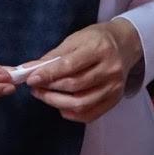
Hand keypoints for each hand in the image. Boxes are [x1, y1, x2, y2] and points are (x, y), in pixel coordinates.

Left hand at [23, 19, 143, 122]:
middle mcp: (110, 70)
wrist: (124, 45)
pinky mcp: (115, 100)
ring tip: (44, 95)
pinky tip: (61, 105)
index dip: (48, 74)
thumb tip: (29, 69)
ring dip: (57, 103)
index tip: (30, 79)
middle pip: (75, 86)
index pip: (70, 66)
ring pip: (81, 103)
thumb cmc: (96, 40)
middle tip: (35, 87)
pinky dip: (71, 114)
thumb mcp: (75, 39)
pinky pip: (90, 115)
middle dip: (50, 89)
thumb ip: (53, 56)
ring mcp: (114, 87)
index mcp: (99, 49)